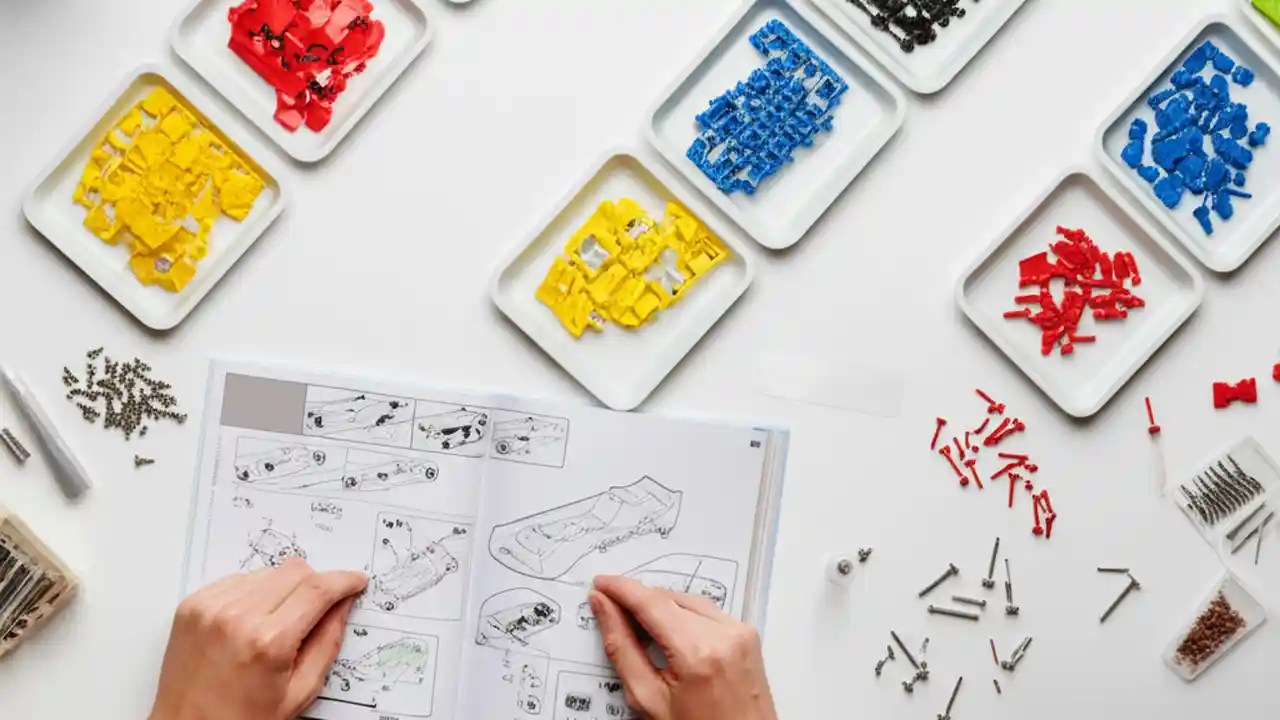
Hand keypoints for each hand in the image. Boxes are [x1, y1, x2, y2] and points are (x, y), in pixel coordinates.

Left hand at [149, 559, 367, 719]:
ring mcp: (210, 608)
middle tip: (317, 608)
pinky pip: (237, 579)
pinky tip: (252, 620)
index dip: (343, 581)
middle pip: (295, 570)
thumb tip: (342, 604)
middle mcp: (236, 617)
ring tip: (276, 622)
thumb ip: (327, 642)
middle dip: (316, 584)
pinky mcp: (192, 604)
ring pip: (267, 571)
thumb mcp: (299, 691)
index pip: (318, 590)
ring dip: (283, 588)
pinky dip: (253, 592)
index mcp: (268, 642)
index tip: (355, 581)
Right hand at [589, 575, 777, 719]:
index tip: (602, 584)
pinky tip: (671, 634)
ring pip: (688, 600)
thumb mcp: (649, 698)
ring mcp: (741, 632)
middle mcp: (724, 635)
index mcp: (698, 653)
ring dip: (661, 606)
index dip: (622, 589)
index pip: (651, 603)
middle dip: (639, 600)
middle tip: (613, 609)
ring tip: (640, 627)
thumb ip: (622, 648)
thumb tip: (604, 608)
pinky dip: (685, 615)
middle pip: (669, 598)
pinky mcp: (748, 635)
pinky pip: (708, 611)